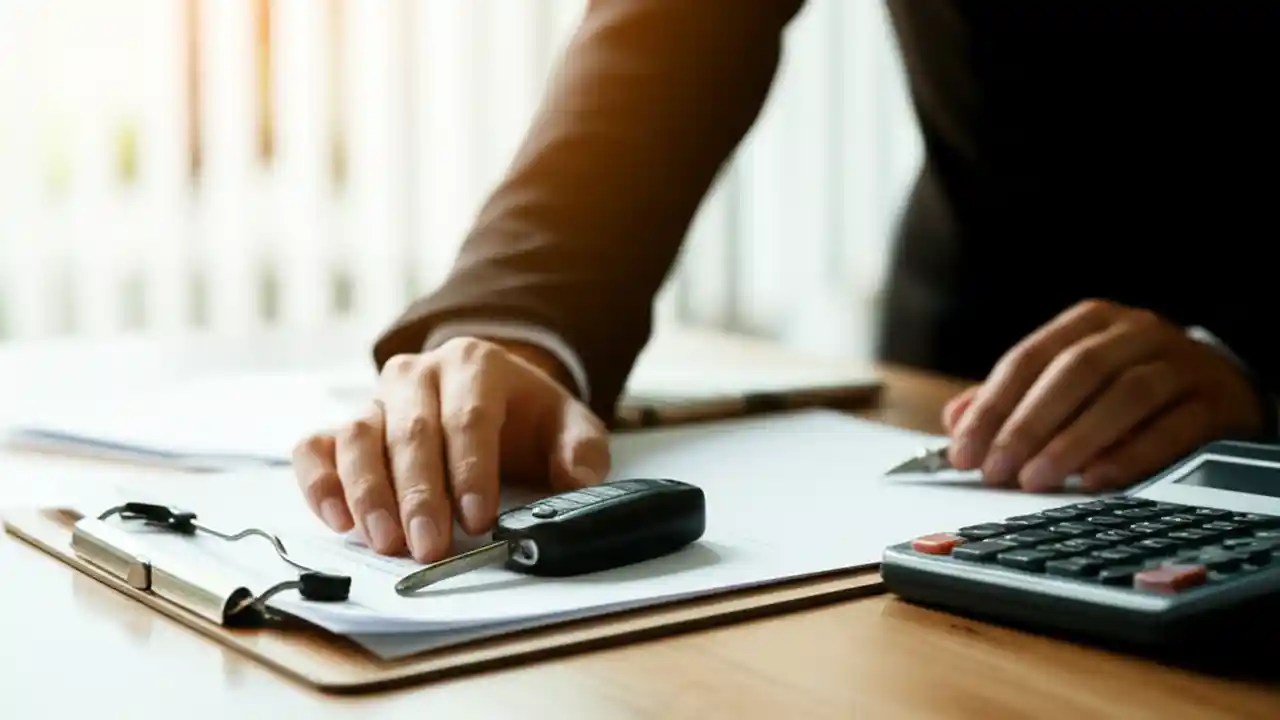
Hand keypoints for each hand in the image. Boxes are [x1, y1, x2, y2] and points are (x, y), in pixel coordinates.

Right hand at [292, 338, 610, 561]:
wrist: (490, 395)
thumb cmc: (526, 417)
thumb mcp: (568, 426)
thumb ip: (581, 451)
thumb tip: (578, 480)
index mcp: (475, 365)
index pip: (468, 418)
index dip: (471, 471)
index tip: (478, 518)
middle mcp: (418, 375)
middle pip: (411, 432)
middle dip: (420, 495)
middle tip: (428, 547)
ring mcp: (376, 399)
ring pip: (358, 438)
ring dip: (368, 493)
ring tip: (385, 542)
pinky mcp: (345, 426)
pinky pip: (316, 447)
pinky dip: (319, 482)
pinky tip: (337, 519)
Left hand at [943, 299, 1265, 491]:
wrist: (1219, 387)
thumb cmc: (1126, 384)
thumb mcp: (1067, 381)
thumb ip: (1011, 399)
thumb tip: (956, 420)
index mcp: (1090, 321)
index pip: (1029, 358)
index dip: (992, 406)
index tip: (964, 450)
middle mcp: (1137, 333)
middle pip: (1075, 372)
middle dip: (1028, 424)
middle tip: (998, 470)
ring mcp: (1182, 364)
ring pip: (1124, 396)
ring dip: (1074, 441)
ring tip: (1037, 480)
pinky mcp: (1217, 401)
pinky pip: (1172, 428)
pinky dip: (1131, 455)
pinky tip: (1096, 481)